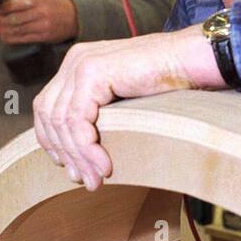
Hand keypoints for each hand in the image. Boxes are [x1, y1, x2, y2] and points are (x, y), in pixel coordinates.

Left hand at [0, 0, 78, 44]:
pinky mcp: (43, 37)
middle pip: (14, 19)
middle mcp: (40, 13)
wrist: (73, 16)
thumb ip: (24, 0)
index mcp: (38, 0)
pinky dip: (12, 38)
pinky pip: (24, 38)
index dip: (1, 9)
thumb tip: (4, 5)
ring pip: (17, 30)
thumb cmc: (54, 4)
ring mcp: (42, 26)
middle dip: (0, 21)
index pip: (14, 4)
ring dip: (3, 31)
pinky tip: (4, 37)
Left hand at [32, 26, 223, 190]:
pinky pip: (77, 121)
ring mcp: (81, 64)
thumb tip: (78, 153)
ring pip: (62, 122)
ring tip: (96, 180)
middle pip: (48, 116)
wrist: (192, 60)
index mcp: (79, 64)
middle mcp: (75, 60)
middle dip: (64, 153)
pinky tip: (105, 166)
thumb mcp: (123, 99)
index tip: (72, 168)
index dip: (54, 142)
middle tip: (84, 180)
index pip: (48, 108)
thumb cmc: (169, 81)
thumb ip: (99, 113)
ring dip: (78, 157)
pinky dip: (88, 149)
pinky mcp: (92, 72)